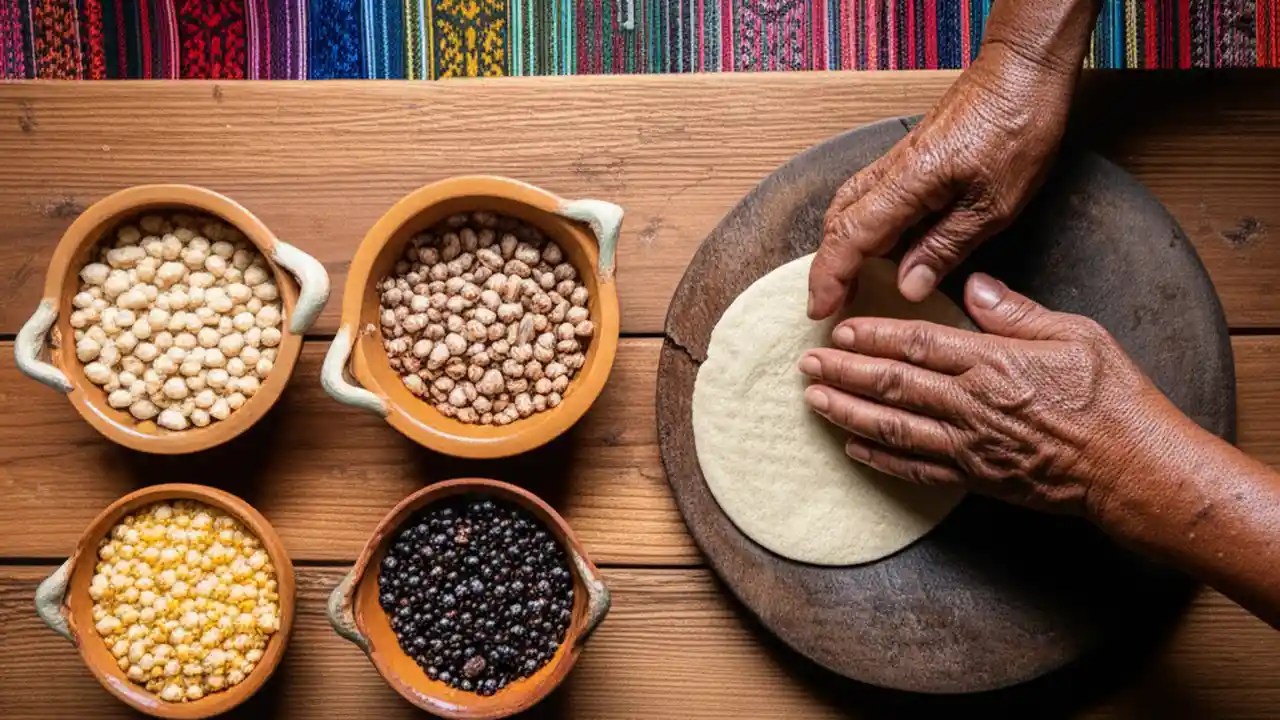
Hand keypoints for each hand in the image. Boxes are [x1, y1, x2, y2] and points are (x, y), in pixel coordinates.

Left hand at [798, 274, 1179, 517]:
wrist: (1133, 468)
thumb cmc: (1112, 398)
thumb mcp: (1075, 334)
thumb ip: (1017, 311)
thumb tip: (973, 285)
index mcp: (993, 363)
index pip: (917, 343)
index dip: (872, 335)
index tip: (839, 329)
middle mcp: (972, 404)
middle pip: (892, 385)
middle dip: (843, 371)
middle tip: (806, 362)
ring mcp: (969, 446)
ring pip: (892, 428)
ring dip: (847, 413)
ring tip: (814, 399)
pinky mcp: (974, 478)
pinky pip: (915, 470)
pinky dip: (879, 459)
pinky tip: (852, 448)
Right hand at [808, 20, 1082, 317]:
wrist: (1021, 70)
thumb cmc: (1017, 130)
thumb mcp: (992, 204)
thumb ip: (945, 247)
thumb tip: (906, 288)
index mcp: (907, 184)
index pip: (851, 238)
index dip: (831, 277)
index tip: (819, 310)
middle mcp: (891, 172)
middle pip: (837, 222)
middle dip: (827, 267)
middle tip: (830, 305)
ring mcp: (897, 162)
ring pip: (847, 207)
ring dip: (839, 246)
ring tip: (848, 282)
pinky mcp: (910, 157)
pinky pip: (867, 196)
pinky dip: (859, 226)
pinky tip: (879, 245)